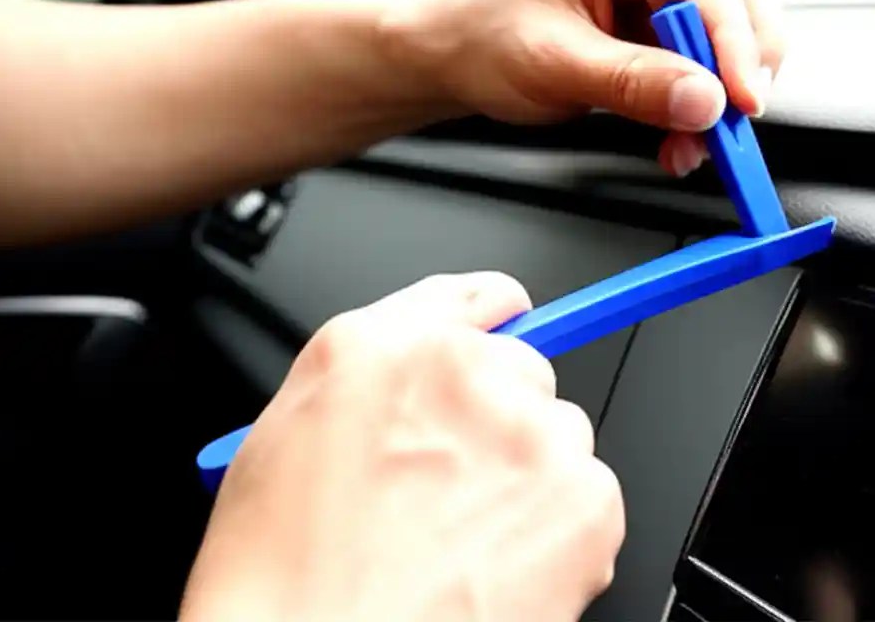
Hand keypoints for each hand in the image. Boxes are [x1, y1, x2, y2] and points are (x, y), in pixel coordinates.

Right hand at [179, 272, 624, 620]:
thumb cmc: (281, 577)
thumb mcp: (287, 433)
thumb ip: (378, 361)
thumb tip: (460, 322)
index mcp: (384, 347)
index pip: (475, 297)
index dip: (488, 329)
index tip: (502, 338)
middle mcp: (465, 373)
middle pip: (523, 373)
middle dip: (499, 424)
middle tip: (450, 495)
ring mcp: (532, 432)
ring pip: (559, 437)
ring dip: (531, 479)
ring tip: (465, 546)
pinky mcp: (585, 498)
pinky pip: (592, 496)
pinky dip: (563, 534)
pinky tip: (499, 572)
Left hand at [401, 0, 785, 176]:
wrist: (453, 61)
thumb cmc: (482, 37)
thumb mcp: (553, 63)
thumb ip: (631, 82)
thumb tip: (704, 101)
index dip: (731, 34)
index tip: (740, 95)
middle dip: (744, 59)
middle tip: (739, 115)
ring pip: (727, 37)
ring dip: (724, 96)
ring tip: (699, 144)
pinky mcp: (657, 41)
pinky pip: (702, 74)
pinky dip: (700, 114)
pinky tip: (680, 144)